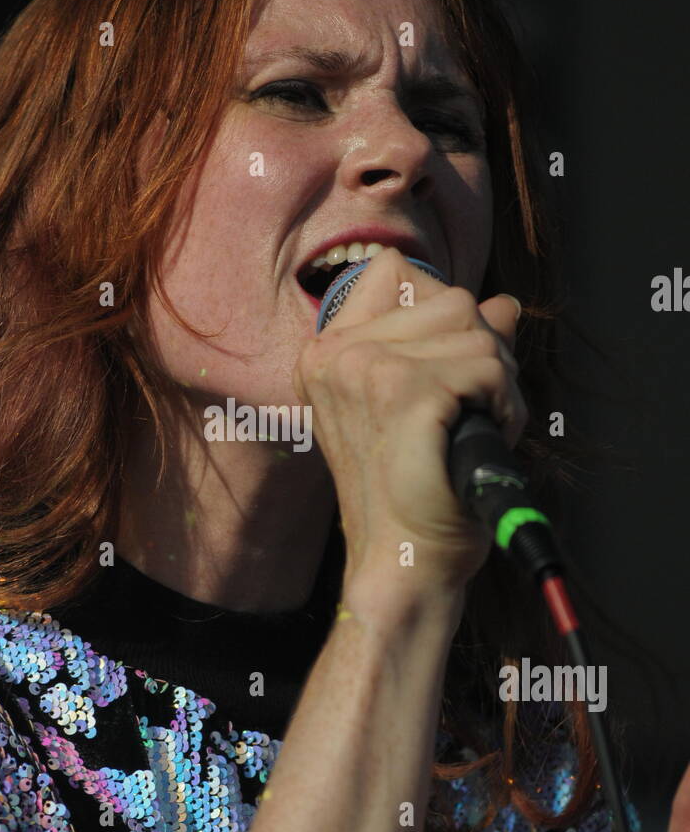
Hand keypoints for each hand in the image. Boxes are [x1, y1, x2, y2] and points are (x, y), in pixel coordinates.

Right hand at [292, 247, 525, 603]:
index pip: (396, 272)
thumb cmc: (414, 492)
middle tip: (467, 415)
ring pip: (477, 329)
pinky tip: (483, 440)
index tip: (439, 378)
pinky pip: (489, 366)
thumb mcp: (428, 403)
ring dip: (499, 383)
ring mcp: (366, 367)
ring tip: (474, 430)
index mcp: (327, 354)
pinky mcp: (404, 390)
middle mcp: (337, 353)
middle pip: (452, 299)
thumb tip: (505, 304)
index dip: (440, 317)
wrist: (404, 558)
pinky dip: (506, 407)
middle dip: (483, 355)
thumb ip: (454, 345)